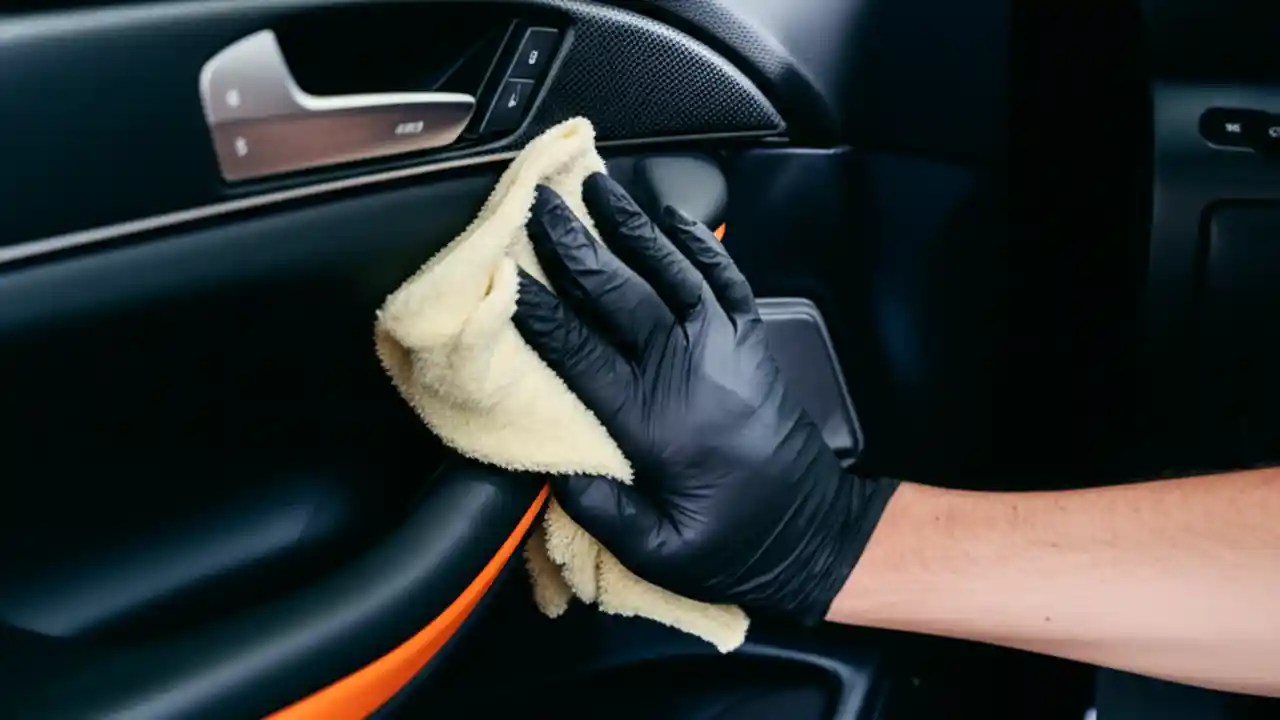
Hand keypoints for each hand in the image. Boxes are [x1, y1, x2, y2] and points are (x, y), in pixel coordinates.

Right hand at [513, 173, 897, 621]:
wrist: (812, 533)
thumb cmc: (733, 544)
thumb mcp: (660, 553)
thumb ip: (604, 513)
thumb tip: (558, 470)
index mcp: (650, 419)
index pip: (579, 351)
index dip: (537, 311)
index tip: (502, 277)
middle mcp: (684, 369)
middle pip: (617, 294)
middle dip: (574, 246)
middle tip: (539, 205)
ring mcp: (723, 346)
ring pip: (668, 269)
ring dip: (628, 226)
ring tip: (595, 186)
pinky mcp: (750, 340)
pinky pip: (723, 275)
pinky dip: (697, 240)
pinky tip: (670, 214)